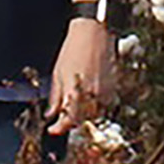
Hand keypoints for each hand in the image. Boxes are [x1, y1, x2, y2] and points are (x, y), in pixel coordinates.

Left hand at [47, 19, 117, 134]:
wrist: (94, 34)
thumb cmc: (73, 50)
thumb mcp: (57, 74)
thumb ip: (55, 98)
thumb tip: (50, 114)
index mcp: (74, 92)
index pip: (68, 120)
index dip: (59, 128)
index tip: (53, 129)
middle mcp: (91, 95)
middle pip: (81, 120)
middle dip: (70, 121)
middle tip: (62, 117)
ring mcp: (104, 93)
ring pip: (94, 115)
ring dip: (84, 115)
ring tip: (76, 104)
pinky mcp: (113, 89)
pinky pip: (105, 106)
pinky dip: (96, 106)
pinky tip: (89, 98)